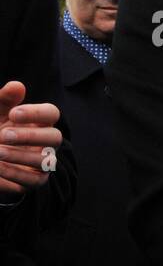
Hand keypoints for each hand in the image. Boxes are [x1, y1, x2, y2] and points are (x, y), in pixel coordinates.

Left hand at [0, 81, 61, 197]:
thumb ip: (4, 99)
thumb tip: (17, 86)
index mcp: (41, 121)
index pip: (51, 113)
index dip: (36, 113)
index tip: (13, 113)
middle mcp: (48, 141)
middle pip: (55, 137)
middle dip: (30, 136)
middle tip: (4, 135)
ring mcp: (44, 161)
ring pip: (44, 160)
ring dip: (19, 155)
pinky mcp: (35, 180)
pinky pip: (34, 180)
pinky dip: (14, 172)